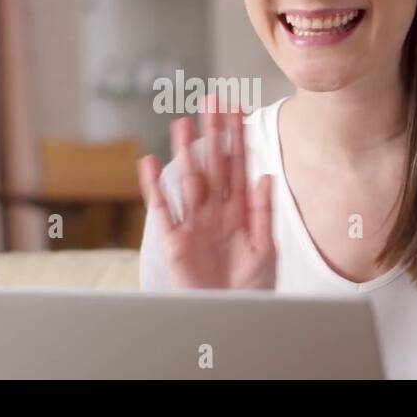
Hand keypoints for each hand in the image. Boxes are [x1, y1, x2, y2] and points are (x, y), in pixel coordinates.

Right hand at [138, 96, 275, 288]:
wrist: (229, 316)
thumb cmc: (250, 287)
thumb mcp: (266, 248)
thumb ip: (262, 211)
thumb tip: (264, 175)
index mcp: (240, 210)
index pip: (238, 165)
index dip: (237, 138)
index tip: (237, 109)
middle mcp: (215, 210)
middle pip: (213, 163)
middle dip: (212, 133)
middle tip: (210, 100)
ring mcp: (193, 223)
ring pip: (187, 179)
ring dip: (184, 151)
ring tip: (182, 122)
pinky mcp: (173, 240)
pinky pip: (162, 208)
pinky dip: (154, 186)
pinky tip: (150, 162)